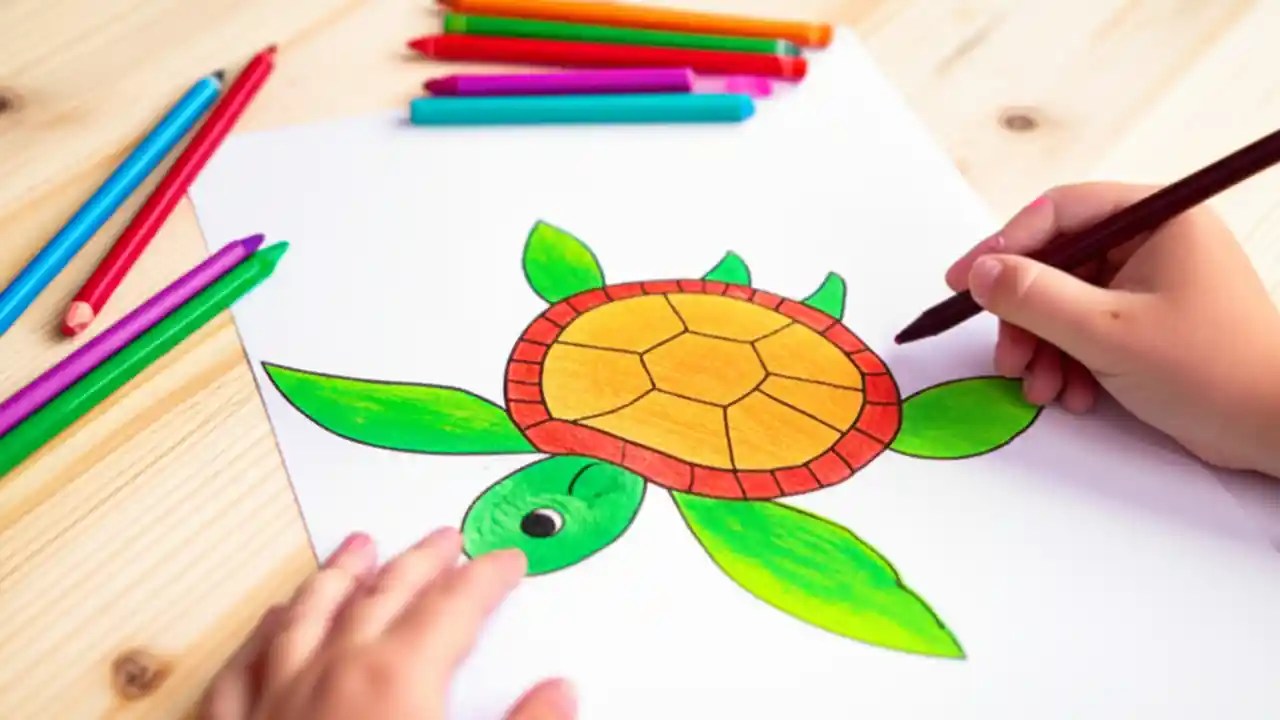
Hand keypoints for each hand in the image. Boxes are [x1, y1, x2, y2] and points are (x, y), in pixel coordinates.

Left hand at [199, 529, 575, 719]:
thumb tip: (561, 692)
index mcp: (397, 676)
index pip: (454, 605)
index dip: (485, 578)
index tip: (505, 561)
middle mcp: (332, 669)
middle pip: (384, 594)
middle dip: (420, 561)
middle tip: (444, 538)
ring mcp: (274, 697)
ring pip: (309, 613)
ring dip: (338, 575)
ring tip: (357, 547)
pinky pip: (244, 664)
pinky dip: (263, 632)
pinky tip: (273, 615)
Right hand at [945, 182, 1279, 476]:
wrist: (1278, 429)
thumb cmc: (1211, 370)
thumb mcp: (1106, 332)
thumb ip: (1034, 297)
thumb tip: (980, 272)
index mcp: (1158, 218)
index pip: (1059, 213)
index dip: (1003, 246)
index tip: (963, 281)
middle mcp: (1155, 240)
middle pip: (1057, 263)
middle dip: (1026, 316)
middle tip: (1007, 357)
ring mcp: (1153, 282)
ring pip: (1067, 302)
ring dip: (1043, 346)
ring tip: (1040, 387)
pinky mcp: (1151, 321)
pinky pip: (1089, 328)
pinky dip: (1070, 360)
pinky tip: (1071, 394)